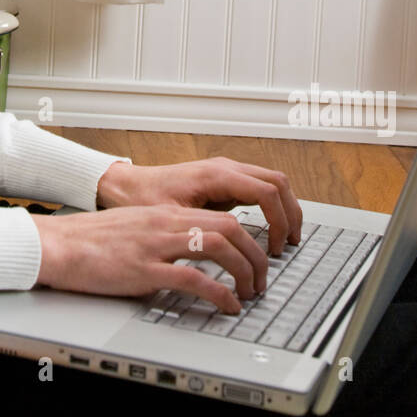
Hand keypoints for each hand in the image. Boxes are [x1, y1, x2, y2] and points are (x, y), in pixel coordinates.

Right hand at [32, 205, 270, 310]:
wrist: (59, 244)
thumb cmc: (93, 240)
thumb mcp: (137, 228)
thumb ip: (165, 235)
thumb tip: (193, 253)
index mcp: (166, 215)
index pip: (223, 218)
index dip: (249, 240)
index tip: (257, 259)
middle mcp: (166, 225)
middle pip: (230, 229)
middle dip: (256, 256)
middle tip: (262, 280)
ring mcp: (156, 246)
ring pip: (218, 247)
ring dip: (244, 272)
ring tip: (250, 294)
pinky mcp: (143, 269)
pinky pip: (192, 277)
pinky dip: (218, 293)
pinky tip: (227, 305)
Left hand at [96, 157, 301, 255]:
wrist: (126, 186)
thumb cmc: (142, 199)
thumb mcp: (171, 217)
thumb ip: (201, 229)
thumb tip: (230, 246)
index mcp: (216, 174)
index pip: (267, 191)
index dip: (279, 221)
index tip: (275, 248)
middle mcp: (225, 168)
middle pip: (277, 182)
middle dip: (291, 213)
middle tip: (291, 243)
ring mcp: (226, 172)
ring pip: (272, 182)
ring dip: (285, 208)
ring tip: (287, 238)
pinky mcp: (224, 181)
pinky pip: (260, 187)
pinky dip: (273, 206)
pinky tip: (271, 228)